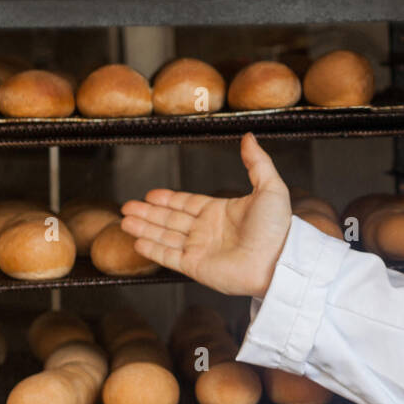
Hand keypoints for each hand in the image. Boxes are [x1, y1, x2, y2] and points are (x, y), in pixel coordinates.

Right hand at [119, 132, 292, 297]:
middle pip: (171, 219)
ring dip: (144, 228)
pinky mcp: (196, 267)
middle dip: (148, 213)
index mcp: (221, 212)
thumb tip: (249, 137)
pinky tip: (137, 241)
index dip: (168, 199)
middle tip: (127, 206)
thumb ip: (257, 162)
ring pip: (165, 236)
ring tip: (124, 220)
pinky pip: (169, 256)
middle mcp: (208, 231)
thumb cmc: (278, 226)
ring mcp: (201, 250)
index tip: (150, 194)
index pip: (188, 203)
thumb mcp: (270, 187)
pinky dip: (152, 249)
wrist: (279, 260)